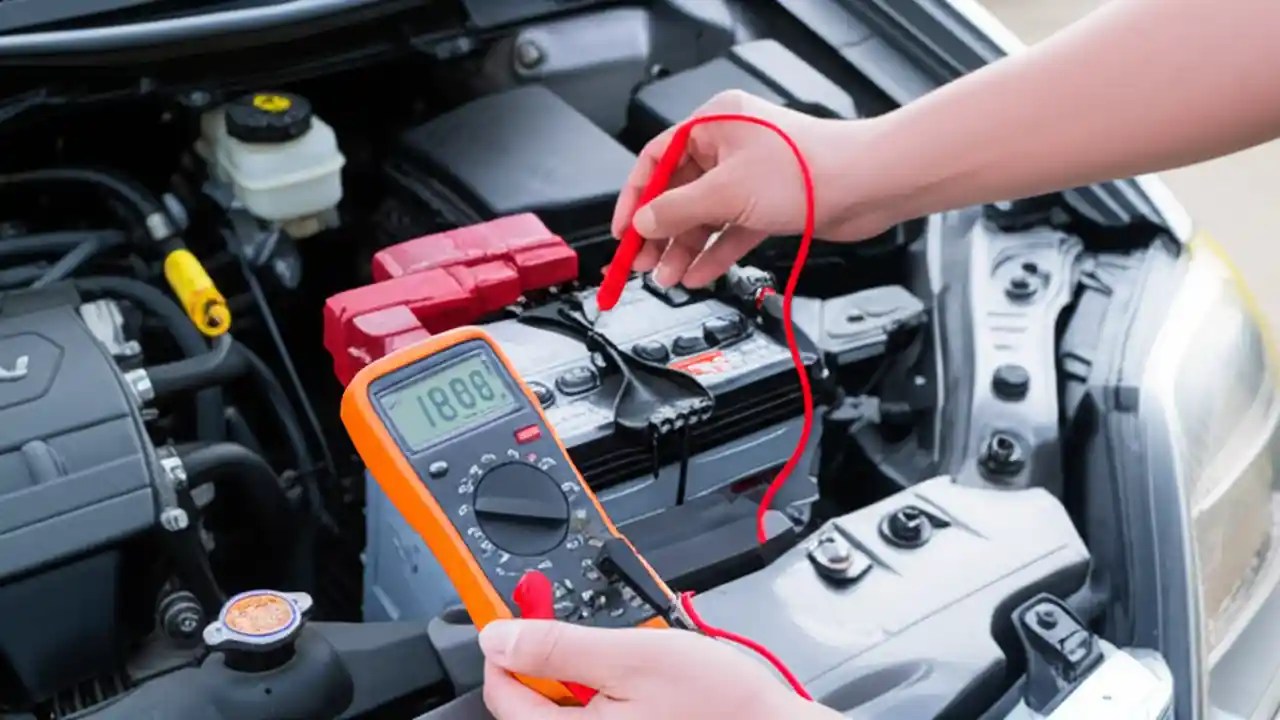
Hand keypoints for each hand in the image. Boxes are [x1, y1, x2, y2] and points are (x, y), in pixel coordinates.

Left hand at [479, 619, 840, 719]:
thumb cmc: (718, 703)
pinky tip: (640, 686)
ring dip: (585, 678)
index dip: (505, 643)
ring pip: (571, 711)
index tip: (518, 612)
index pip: (502, 694)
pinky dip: (608, 697)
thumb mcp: (631, 655)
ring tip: (631, 661)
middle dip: (556, 662)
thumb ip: (557, 646)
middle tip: (593, 636)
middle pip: (535, 705)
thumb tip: (499, 636)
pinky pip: (601, 719)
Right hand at [610, 90, 896, 289]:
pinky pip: (729, 230)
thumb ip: (677, 211)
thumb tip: (644, 220)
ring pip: (704, 216)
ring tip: (668, 278)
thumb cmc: (808, 169)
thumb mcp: (726, 193)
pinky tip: (698, 274)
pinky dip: (714, 253)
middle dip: (659, 231)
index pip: (656, 159)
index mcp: (714, 123)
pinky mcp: (768, 203)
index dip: (635, 197)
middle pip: (678, 192)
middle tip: (642, 263)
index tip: (623, 231)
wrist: (865, 185)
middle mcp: (730, 146)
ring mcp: (749, 176)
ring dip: (685, 248)